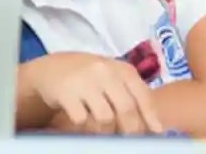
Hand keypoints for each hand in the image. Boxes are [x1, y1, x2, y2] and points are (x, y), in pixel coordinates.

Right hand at [24, 53, 162, 135]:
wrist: (50, 70)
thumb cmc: (88, 78)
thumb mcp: (111, 78)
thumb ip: (130, 95)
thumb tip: (155, 126)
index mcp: (120, 68)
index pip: (142, 94)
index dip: (151, 116)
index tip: (156, 133)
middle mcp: (104, 70)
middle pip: (126, 109)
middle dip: (130, 129)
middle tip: (127, 139)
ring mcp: (84, 80)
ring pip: (106, 118)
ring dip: (106, 130)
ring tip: (101, 129)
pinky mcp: (66, 92)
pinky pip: (83, 120)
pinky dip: (85, 126)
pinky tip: (83, 120)